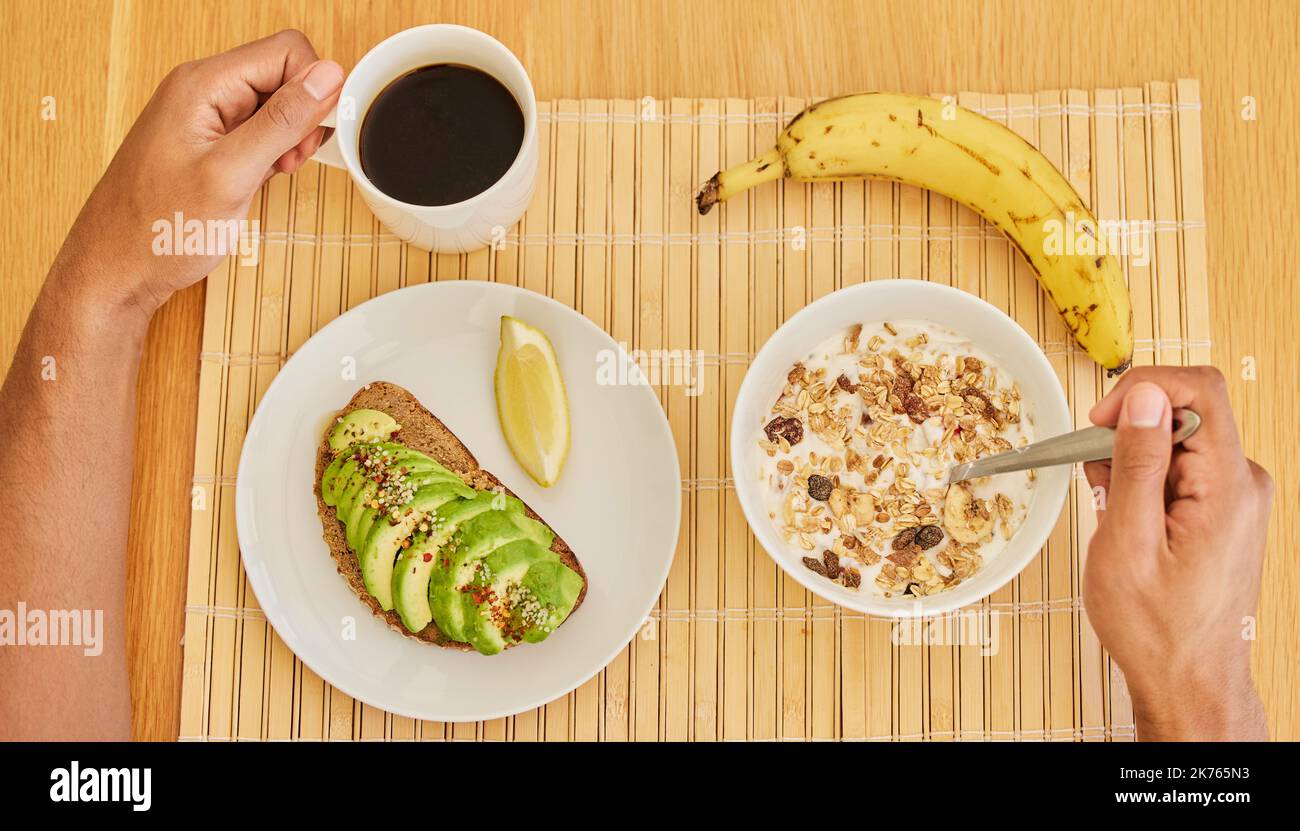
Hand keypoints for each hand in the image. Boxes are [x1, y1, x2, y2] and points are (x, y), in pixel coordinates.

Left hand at [54, 30, 342, 318]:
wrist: (118, 269)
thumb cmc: (158, 230)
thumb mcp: (231, 174)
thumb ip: (281, 121)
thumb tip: (327, 77)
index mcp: (202, 84)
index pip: (286, 52)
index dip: (314, 90)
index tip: (313, 134)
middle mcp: (203, 91)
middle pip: (284, 75)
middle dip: (302, 117)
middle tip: (289, 160)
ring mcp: (206, 117)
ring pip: (276, 105)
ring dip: (291, 138)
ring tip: (274, 172)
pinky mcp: (212, 142)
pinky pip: (261, 131)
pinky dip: (274, 154)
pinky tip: (262, 179)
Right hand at [1083, 366, 1271, 739]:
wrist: (1189, 680)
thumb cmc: (1157, 627)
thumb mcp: (1128, 542)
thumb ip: (1137, 463)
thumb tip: (1143, 396)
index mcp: (1228, 485)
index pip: (1198, 390)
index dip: (1141, 389)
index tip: (1099, 421)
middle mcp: (1243, 483)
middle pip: (1183, 414)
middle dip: (1127, 435)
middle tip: (1095, 479)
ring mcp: (1235, 497)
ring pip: (1176, 444)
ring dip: (1132, 465)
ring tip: (1112, 515)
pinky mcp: (1223, 510)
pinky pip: (1179, 471)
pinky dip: (1143, 485)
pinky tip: (1126, 522)